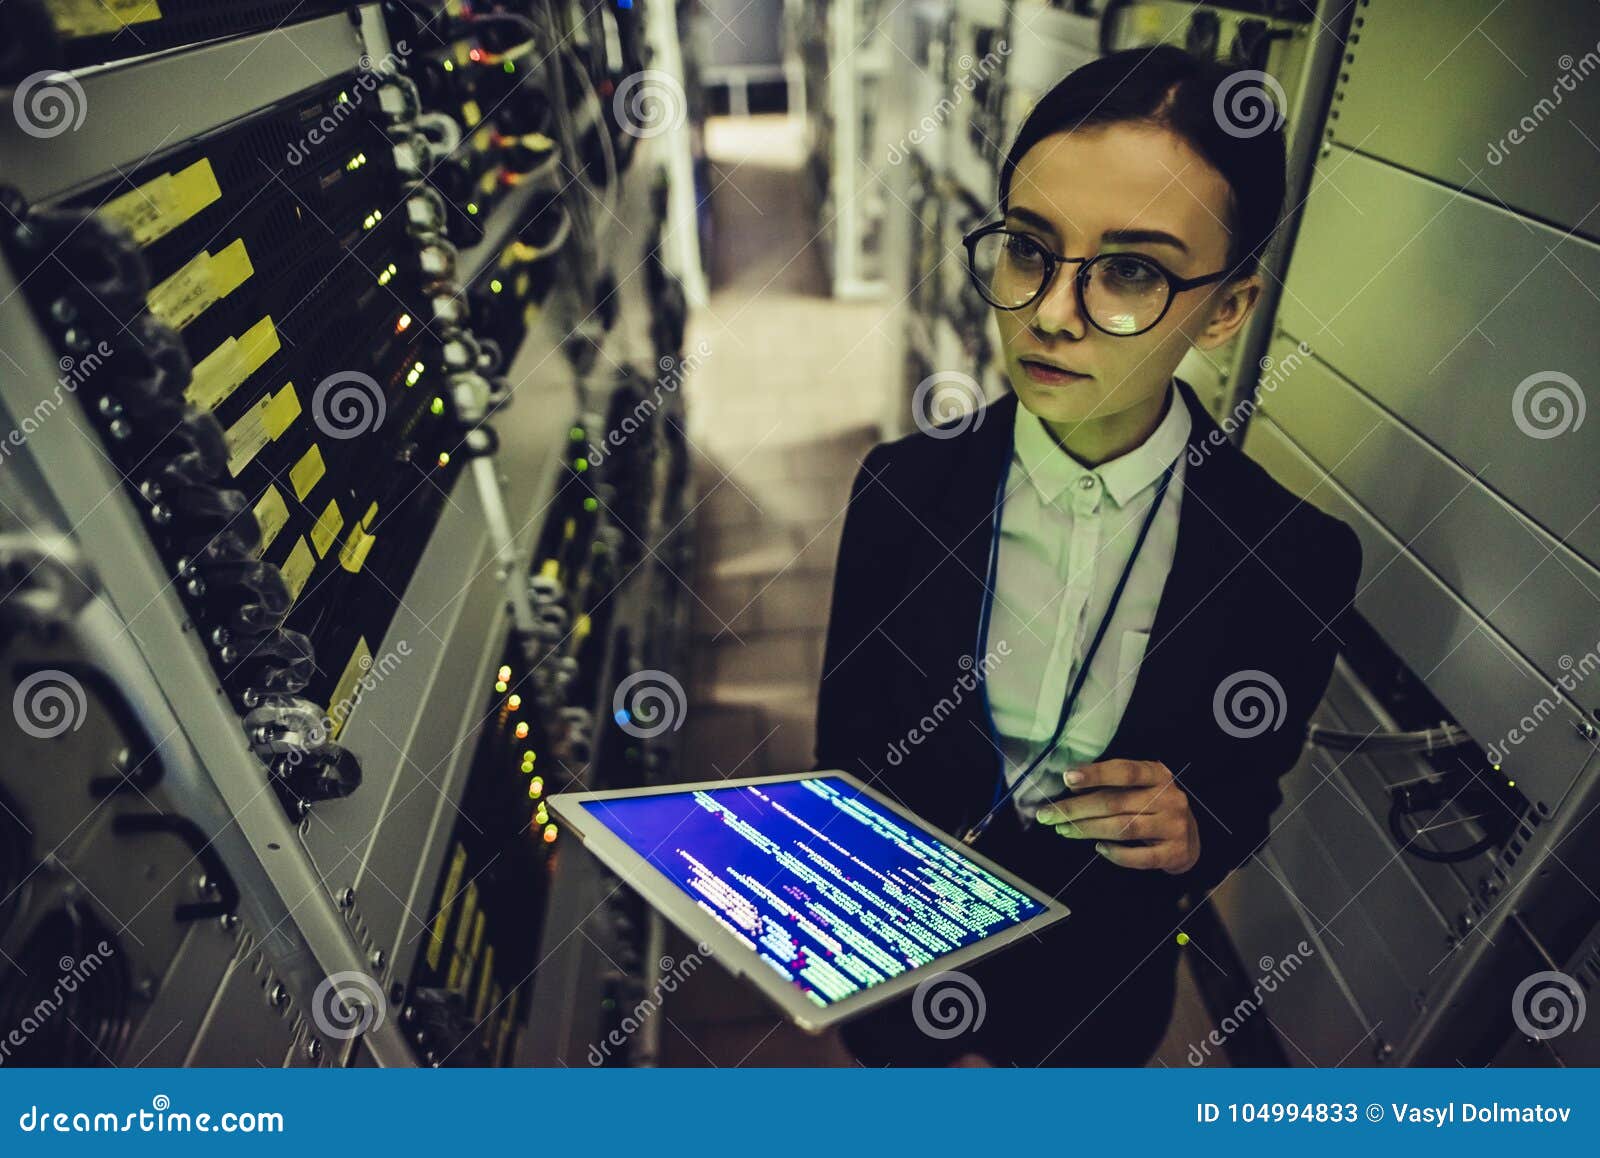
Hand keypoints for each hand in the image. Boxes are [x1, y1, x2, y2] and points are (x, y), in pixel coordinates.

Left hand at [1034, 758, 1199, 873]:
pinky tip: (1099, 849)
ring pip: (1124, 828)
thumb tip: (1072, 785)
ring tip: (1064, 830)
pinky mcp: (1175, 852)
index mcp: (1157, 774)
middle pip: (1116, 802)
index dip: (1096, 774)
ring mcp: (1174, 826)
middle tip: (1048, 815)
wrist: (1191, 837)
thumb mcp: (1138, 787)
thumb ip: (1110, 785)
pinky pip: (1140, 858)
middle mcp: (1169, 797)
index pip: (1124, 771)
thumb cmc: (1154, 805)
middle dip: (1077, 809)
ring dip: (1088, 830)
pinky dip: (1116, 854)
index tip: (1067, 778)